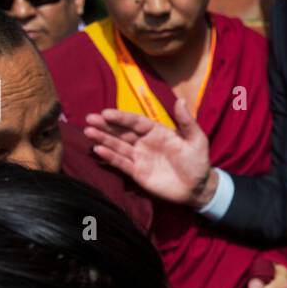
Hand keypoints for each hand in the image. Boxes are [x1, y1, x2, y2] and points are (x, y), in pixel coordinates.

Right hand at [83, 100, 216, 208]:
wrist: (197, 188)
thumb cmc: (198, 161)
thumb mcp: (196, 140)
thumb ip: (187, 122)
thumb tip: (181, 99)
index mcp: (157, 131)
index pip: (135, 122)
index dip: (121, 117)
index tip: (106, 112)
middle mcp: (145, 142)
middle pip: (122, 132)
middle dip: (106, 126)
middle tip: (89, 119)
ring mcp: (139, 157)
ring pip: (118, 146)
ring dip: (103, 139)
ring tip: (88, 132)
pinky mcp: (137, 173)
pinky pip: (121, 163)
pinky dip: (110, 157)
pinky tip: (98, 150)